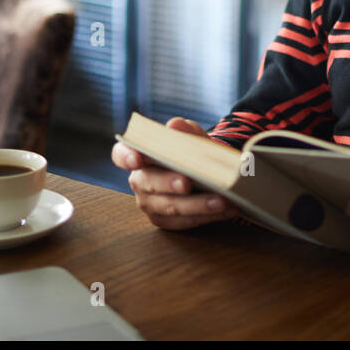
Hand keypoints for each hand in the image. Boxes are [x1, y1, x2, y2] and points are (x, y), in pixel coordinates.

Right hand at [111, 117, 240, 229]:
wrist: (207, 172)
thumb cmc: (192, 152)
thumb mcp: (191, 137)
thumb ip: (184, 131)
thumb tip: (174, 127)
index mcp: (138, 156)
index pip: (122, 154)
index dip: (126, 157)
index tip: (137, 159)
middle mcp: (139, 181)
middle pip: (149, 184)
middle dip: (169, 183)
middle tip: (188, 182)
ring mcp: (151, 204)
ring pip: (171, 207)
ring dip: (198, 205)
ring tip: (222, 200)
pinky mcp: (166, 221)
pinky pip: (186, 222)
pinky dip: (209, 216)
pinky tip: (228, 209)